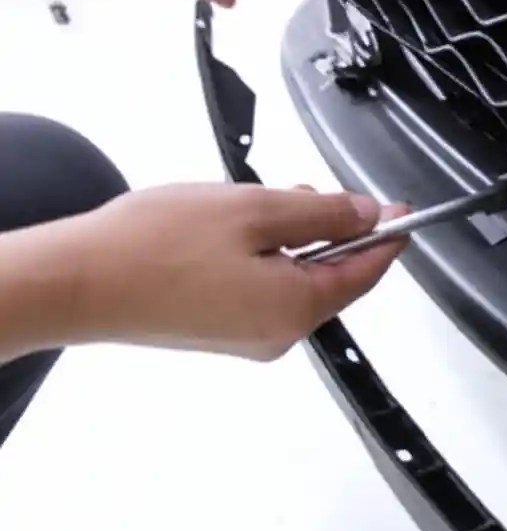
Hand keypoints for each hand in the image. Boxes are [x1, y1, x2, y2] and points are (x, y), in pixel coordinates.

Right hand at [64, 183, 407, 360]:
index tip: (403, 211)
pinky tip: (239, 229)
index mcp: (299, 309)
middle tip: (316, 192)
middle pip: (331, 277)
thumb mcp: (257, 210)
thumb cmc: (159, 245)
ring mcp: (246, 338)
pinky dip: (265, 257)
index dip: (389, 236)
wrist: (79, 283)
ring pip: (294, 279)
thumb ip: (323, 214)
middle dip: (331, 231)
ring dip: (293, 239)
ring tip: (264, 202)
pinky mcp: (218, 332)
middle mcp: (280, 335)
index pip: (367, 272)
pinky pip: (262, 289)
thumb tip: (369, 216)